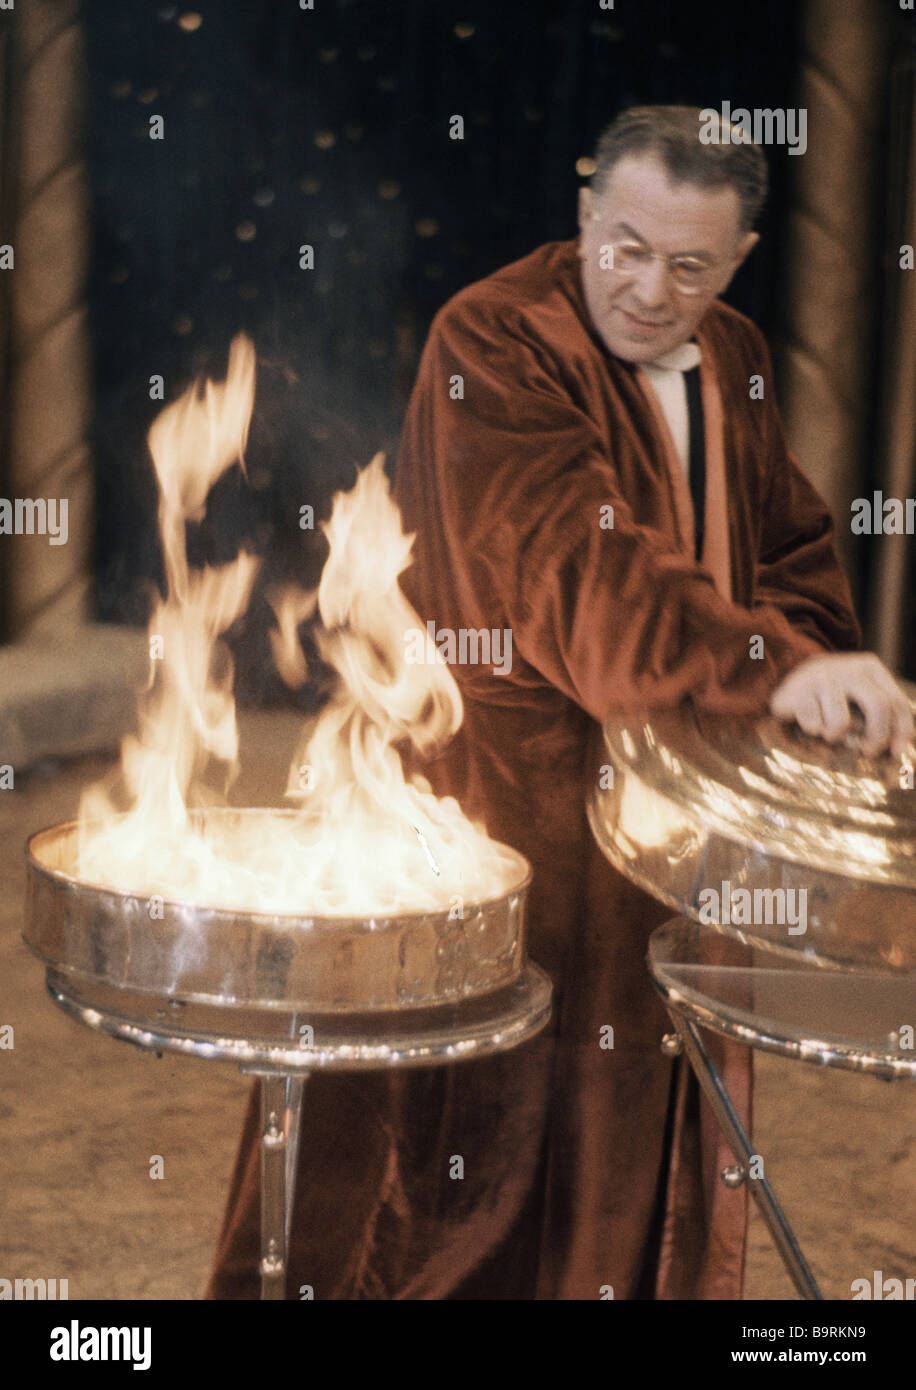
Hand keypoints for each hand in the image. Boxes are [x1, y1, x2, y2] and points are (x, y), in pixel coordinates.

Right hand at [769, 652, 913, 759]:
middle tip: (868, 752)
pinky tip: (808, 722)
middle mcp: (848, 668)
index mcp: (870, 668)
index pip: (896, 701)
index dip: (901, 731)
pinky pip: (813, 725)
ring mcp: (821, 677)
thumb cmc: (830, 696)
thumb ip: (879, 714)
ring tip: (827, 731)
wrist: (786, 679)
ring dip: (834, 735)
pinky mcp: (797, 690)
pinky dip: (812, 731)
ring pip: (840, 722)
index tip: (896, 753)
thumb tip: (899, 753)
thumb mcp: (858, 696)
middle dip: (876, 736)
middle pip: (878, 706)